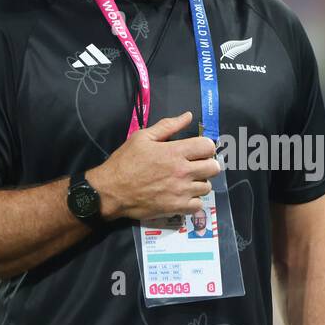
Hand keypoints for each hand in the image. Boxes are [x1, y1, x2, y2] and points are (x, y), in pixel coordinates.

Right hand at [89, 111, 220, 220]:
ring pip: (207, 187)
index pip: (208, 147)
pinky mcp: (177, 208)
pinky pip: (198, 205)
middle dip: (207, 164)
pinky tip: (183, 196)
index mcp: (175, 152)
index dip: (205, 147)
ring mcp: (181, 191)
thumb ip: (168, 126)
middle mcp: (182, 172)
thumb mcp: (142, 137)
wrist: (111, 192)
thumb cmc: (125, 162)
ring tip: (187, 181)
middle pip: (213, 168)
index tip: (197, 150)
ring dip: (199, 183)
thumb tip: (188, 116)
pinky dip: (193, 201)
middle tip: (195, 165)